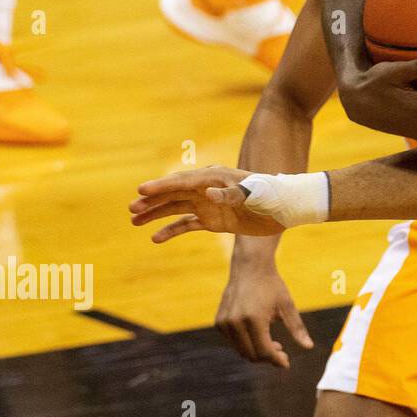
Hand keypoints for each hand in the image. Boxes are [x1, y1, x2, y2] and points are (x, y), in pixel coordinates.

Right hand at [130, 165, 282, 241]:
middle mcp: (207, 189)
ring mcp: (208, 204)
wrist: (285, 209)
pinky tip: (155, 238)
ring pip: (175, 208)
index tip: (141, 190)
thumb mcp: (254, 193)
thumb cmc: (271, 195)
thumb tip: (209, 192)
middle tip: (131, 208)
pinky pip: (187, 225)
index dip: (161, 185)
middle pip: (173, 193)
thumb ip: (232, 193)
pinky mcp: (213, 220)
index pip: (183, 181)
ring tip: (134, 221)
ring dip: (155, 214)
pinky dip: (171, 231)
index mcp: (214, 178)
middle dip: (152, 200)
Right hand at [215, 255, 312, 368]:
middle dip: (268, 358)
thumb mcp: (287, 305)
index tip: (286, 362)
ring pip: (241, 351)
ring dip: (257, 352)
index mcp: (253, 319)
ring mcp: (224, 323)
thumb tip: (309, 347)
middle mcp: (235, 322)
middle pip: (251, 354)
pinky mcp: (219, 322)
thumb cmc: (272, 285)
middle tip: (282, 351)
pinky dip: (246, 343)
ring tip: (273, 343)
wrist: (250, 267)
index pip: (264, 351)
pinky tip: (259, 335)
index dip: (276, 360)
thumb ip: (297, 328)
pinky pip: (233, 342)